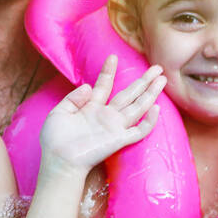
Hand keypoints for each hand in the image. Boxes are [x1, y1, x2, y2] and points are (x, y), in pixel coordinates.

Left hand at [39, 55, 164, 170]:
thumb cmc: (54, 140)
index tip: (113, 57)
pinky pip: (139, 131)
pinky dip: (149, 121)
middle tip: (156, 67)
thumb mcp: (58, 113)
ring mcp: (114, 127)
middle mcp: (106, 115)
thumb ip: (73, 98)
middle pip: (129, 94)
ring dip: (151, 94)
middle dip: (143, 81)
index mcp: (91, 107)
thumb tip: (89, 86)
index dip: (109, 72)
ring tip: (162, 79)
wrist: (59, 161)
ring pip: (138, 107)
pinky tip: (156, 109)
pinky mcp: (119, 140)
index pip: (104, 85)